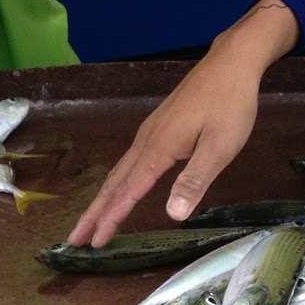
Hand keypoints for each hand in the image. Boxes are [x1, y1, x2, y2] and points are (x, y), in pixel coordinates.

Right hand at [67, 51, 261, 246]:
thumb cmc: (230, 104)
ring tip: (90, 221)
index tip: (94, 242)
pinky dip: (117, 183)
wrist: (230, 62)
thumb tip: (172, 215)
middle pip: (113, 183)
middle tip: (74, 239)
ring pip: (119, 172)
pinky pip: (129, 162)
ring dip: (102, 199)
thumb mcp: (220, 146)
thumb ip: (194, 180)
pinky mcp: (157, 128)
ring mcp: (149, 133)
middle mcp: (146, 141)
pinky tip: (120, 188)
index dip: (111, 218)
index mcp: (158, 149)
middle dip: (93, 213)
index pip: (128, 192)